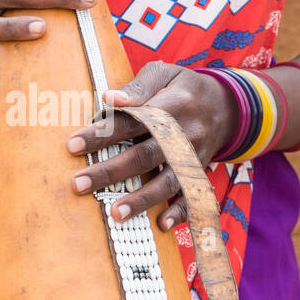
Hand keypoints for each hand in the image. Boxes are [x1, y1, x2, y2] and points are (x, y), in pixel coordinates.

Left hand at [66, 61, 239, 228]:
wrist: (227, 105)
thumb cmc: (182, 87)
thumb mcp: (164, 75)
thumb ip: (137, 87)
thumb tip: (109, 99)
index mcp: (174, 104)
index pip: (132, 121)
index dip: (102, 133)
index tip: (72, 145)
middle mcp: (186, 133)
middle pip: (145, 155)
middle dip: (110, 172)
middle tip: (78, 183)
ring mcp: (195, 156)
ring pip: (167, 181)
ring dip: (141, 200)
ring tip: (114, 214)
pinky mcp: (201, 172)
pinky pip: (193, 196)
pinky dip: (180, 212)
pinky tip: (160, 224)